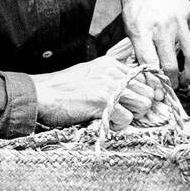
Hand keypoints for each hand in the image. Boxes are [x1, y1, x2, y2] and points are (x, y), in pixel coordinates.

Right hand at [32, 55, 156, 128]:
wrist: (41, 95)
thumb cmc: (62, 89)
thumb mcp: (89, 71)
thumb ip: (109, 73)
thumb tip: (128, 70)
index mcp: (111, 64)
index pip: (144, 78)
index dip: (141, 94)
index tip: (132, 104)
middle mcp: (113, 72)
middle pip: (148, 92)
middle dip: (139, 107)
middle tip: (123, 113)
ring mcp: (109, 85)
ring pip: (143, 104)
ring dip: (132, 116)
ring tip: (115, 118)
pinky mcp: (103, 101)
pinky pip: (127, 119)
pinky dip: (118, 126)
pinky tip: (105, 123)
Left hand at [121, 0, 189, 87]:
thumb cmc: (135, 0)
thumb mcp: (128, 23)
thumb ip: (137, 45)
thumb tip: (145, 70)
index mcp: (141, 29)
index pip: (149, 64)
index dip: (153, 82)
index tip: (156, 93)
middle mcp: (161, 27)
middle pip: (170, 65)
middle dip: (171, 83)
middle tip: (169, 89)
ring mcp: (179, 20)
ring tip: (185, 80)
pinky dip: (189, 51)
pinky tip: (183, 56)